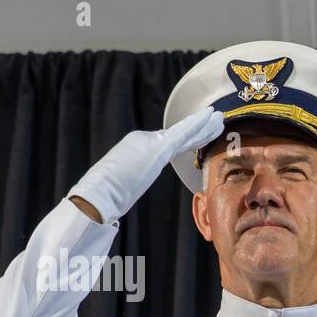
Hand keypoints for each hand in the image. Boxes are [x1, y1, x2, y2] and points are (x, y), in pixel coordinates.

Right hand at [67, 106, 223, 223]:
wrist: (97, 195)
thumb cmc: (105, 198)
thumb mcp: (122, 188)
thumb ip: (132, 182)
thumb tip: (125, 191)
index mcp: (139, 150)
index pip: (169, 145)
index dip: (188, 139)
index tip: (202, 134)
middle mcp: (144, 142)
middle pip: (179, 136)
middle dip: (199, 129)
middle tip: (216, 120)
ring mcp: (150, 143)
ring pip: (184, 133)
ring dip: (203, 125)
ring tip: (219, 118)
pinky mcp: (156, 148)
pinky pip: (182, 134)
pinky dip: (197, 125)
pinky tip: (209, 118)